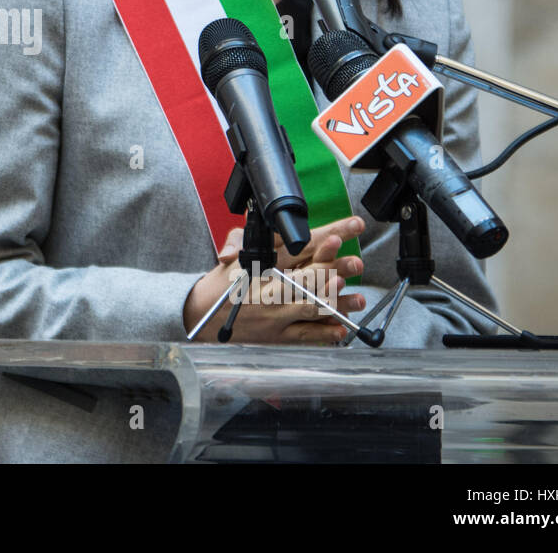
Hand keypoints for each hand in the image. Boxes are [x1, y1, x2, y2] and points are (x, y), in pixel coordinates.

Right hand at [182, 215, 367, 344]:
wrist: (201, 314)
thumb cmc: (222, 283)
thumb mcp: (231, 255)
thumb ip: (239, 238)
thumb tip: (249, 223)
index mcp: (263, 265)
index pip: (297, 249)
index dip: (320, 242)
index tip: (340, 234)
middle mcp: (271, 289)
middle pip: (308, 277)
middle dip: (333, 269)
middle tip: (354, 264)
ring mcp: (275, 314)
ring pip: (310, 307)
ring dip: (335, 302)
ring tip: (356, 298)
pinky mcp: (277, 335)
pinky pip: (305, 334)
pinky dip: (325, 333)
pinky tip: (342, 329)